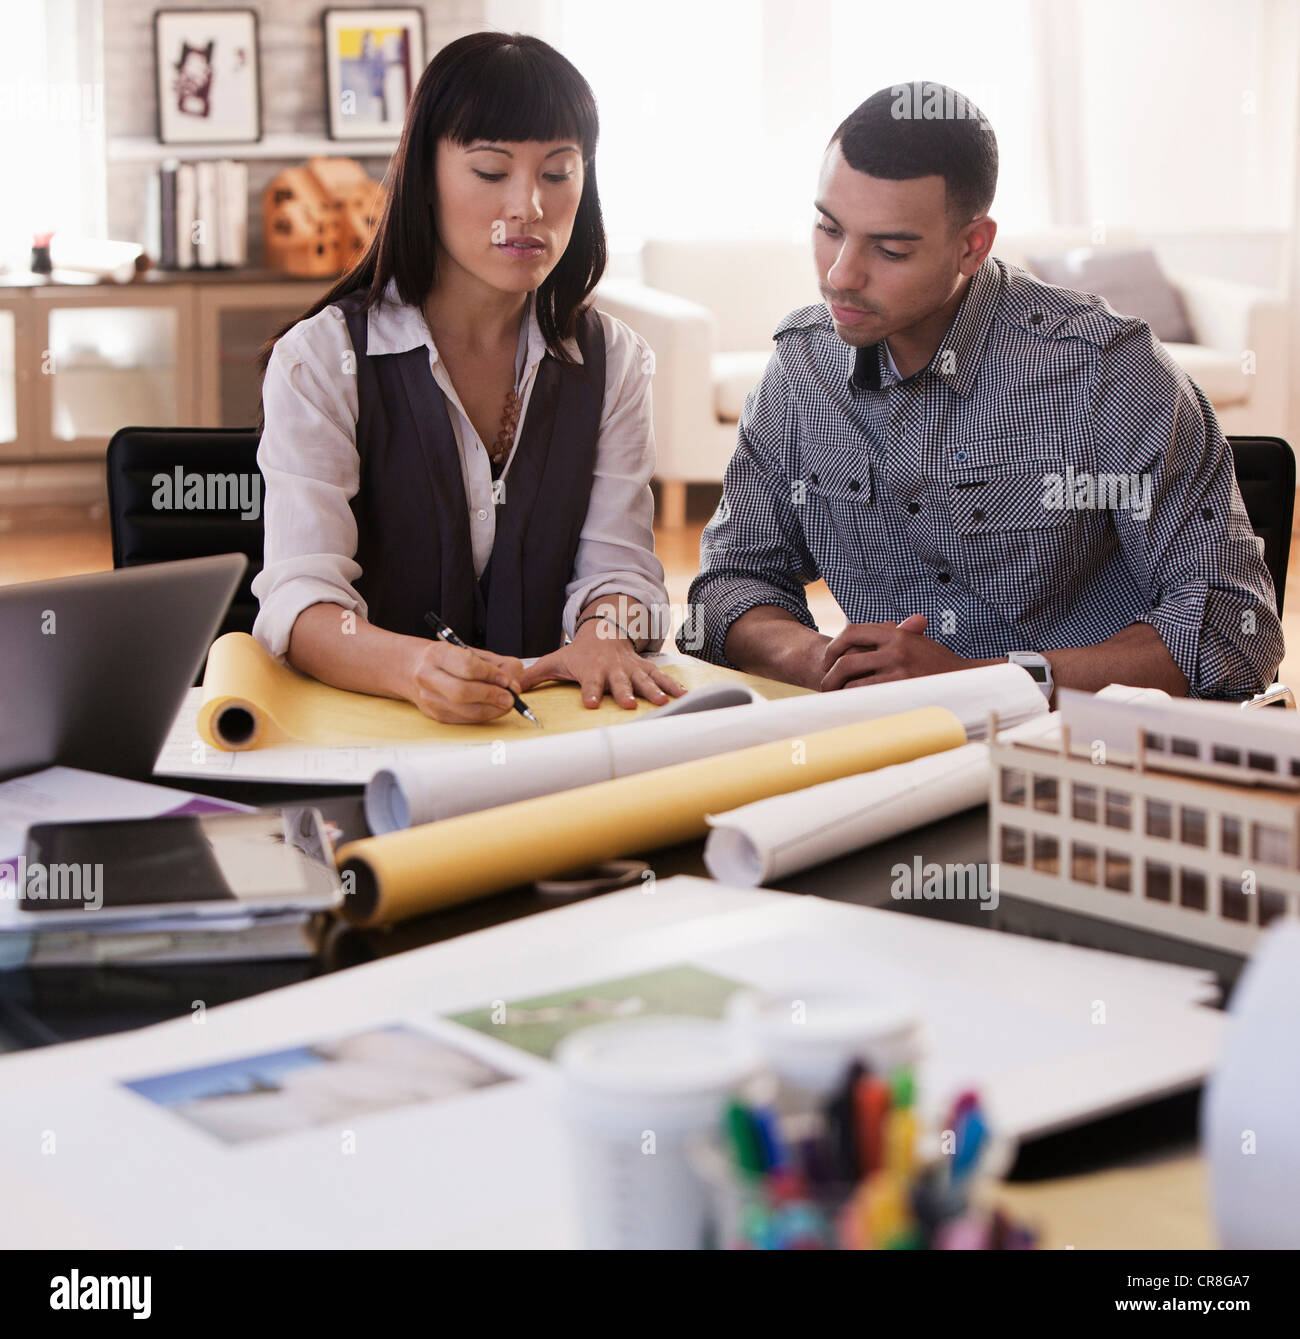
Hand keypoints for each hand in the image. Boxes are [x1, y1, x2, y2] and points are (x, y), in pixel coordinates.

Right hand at [406, 640, 525, 723]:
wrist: (413, 668)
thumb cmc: (448, 659)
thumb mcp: (472, 652)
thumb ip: (497, 664)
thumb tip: (514, 683)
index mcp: (438, 654)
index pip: (467, 666)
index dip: (491, 675)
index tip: (507, 680)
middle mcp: (428, 675)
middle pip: (462, 691)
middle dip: (492, 696)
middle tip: (510, 697)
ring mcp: (428, 698)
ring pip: (463, 710)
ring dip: (491, 709)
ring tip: (505, 704)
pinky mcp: (434, 714)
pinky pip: (463, 719)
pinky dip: (483, 716)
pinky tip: (492, 709)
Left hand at [518, 625, 688, 709]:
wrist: (605, 632)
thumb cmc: (578, 653)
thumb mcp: (555, 660)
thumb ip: (534, 675)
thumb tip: (511, 688)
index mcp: (590, 669)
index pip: (589, 683)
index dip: (590, 692)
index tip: (590, 704)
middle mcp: (612, 670)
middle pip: (619, 682)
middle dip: (624, 692)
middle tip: (629, 704)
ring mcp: (630, 668)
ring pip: (643, 679)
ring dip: (653, 691)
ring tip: (663, 703)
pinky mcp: (644, 668)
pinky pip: (660, 676)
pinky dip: (672, 685)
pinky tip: (683, 697)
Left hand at [820, 613, 970, 689]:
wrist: (967, 678)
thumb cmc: (939, 662)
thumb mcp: (917, 641)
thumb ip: (896, 635)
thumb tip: (876, 632)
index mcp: (896, 633)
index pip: (852, 632)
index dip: (834, 646)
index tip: (828, 660)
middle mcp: (895, 648)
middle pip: (846, 660)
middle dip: (829, 674)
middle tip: (825, 684)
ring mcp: (898, 669)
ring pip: (853, 681)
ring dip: (840, 691)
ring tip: (836, 697)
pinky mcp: (902, 688)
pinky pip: (868, 696)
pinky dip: (855, 701)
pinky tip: (852, 705)